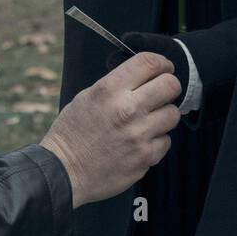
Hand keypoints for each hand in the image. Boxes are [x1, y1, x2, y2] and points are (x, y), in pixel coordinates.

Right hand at [40, 51, 181, 207]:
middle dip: (169, 87)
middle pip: (171, 85)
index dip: (162, 63)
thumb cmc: (72, 134)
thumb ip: (117, 86)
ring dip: (163, 115)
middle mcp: (127, 109)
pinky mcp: (145, 157)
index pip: (149, 63)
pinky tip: (140, 142)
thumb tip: (145, 78)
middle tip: (162, 93)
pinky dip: (157, 141)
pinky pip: (166, 141)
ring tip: (148, 121)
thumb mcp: (87, 97)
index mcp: (109, 90)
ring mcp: (139, 135)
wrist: (63, 172)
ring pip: (173, 114)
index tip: (164, 68)